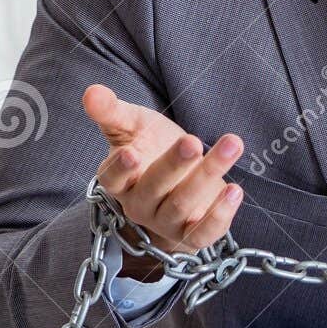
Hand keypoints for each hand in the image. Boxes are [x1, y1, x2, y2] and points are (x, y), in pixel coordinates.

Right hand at [82, 85, 244, 276]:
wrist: (182, 179)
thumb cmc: (152, 147)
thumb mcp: (133, 125)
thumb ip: (112, 111)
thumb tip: (91, 92)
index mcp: (120, 181)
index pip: (112, 179)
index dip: (120, 168)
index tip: (132, 152)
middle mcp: (140, 206)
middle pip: (153, 188)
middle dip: (173, 165)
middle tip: (191, 142)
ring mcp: (166, 223)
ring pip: (182, 205)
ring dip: (206, 176)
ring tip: (230, 147)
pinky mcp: (193, 235)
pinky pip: (204, 233)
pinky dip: (220, 214)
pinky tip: (235, 190)